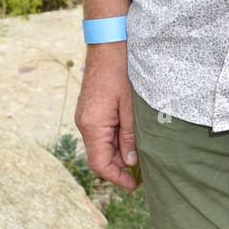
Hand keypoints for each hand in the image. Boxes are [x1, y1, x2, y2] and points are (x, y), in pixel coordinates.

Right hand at [75, 43, 139, 191]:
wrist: (109, 43)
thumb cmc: (122, 71)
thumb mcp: (131, 107)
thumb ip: (131, 135)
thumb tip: (131, 161)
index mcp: (93, 125)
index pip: (100, 164)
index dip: (116, 178)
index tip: (134, 185)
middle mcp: (84, 122)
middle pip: (100, 156)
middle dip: (121, 166)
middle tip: (144, 172)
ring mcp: (86, 115)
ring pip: (101, 144)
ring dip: (119, 151)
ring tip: (142, 153)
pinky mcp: (91, 108)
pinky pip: (101, 131)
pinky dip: (115, 138)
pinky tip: (132, 135)